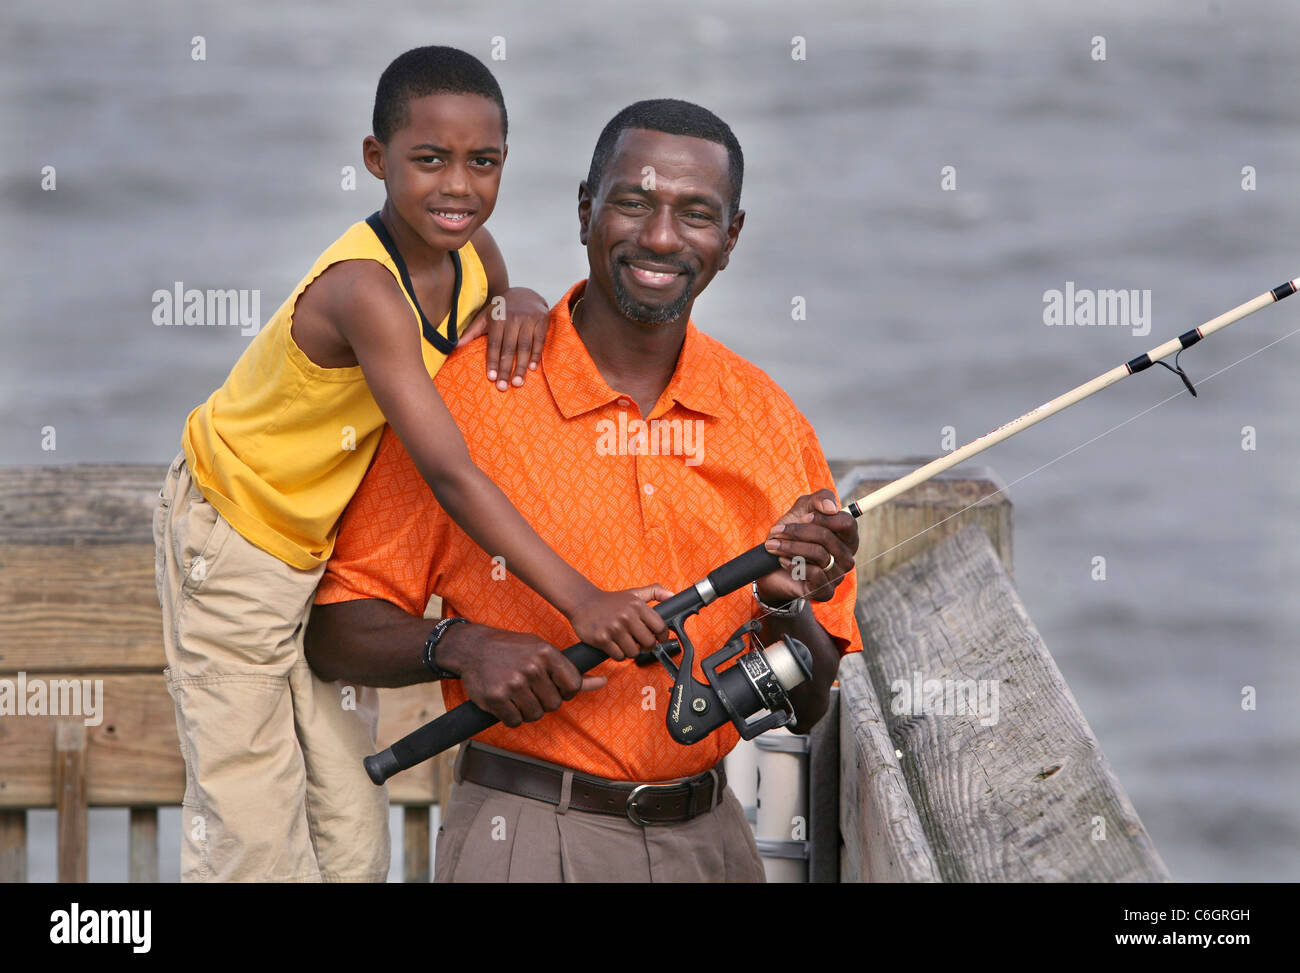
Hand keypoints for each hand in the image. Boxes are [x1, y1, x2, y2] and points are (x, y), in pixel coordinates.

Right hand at [437, 624, 605, 727]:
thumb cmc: (513, 649)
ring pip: (535, 715)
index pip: (573, 686)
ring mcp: (513, 684)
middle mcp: (532, 668)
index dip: (565, 691)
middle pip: (554, 704)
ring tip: (517, 693)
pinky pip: (515, 721)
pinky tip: (506, 701)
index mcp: (546, 653)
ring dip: (527, 710)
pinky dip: (512, 716)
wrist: (473, 647)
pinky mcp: (496, 698)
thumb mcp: (544, 651)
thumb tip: (603, 682)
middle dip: (544, 701)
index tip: (552, 685)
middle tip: (530, 688)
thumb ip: (572, 670)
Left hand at [459, 287, 548, 389]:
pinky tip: (532, 369)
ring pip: (525, 347)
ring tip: (518, 383)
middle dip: (505, 369)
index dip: (493, 361)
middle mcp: (513, 318)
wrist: (527, 293)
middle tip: (503, 387)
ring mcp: (529, 319)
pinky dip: (536, 356)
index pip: (494, 343)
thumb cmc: (503, 309)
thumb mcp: (486, 317)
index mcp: (498, 318)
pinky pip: (539, 342)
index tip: (491, 377)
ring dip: (521, 367)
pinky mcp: (542, 321)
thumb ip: (472, 332)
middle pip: (509, 348)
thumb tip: (455, 346)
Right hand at [567, 584, 672, 659]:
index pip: (660, 627)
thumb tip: (672, 596)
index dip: (662, 636)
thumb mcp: (633, 593)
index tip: (659, 638)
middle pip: (649, 643)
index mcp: (637, 605)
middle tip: (640, 643)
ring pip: (634, 652)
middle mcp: (627, 616)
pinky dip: (619, 654)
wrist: (582, 602)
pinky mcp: (602, 639)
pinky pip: (619, 656)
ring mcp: (614, 628)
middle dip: (646, 646)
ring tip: (626, 643)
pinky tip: (615, 646)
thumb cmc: (610, 600)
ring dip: (631, 651)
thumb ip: (655, 592)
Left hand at [757, 489, 856, 607]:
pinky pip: (816, 575)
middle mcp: (846, 557)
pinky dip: (795, 565)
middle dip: (797, 532)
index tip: (802, 517)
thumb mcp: (803, 509)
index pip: (847, 523)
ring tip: (772, 545)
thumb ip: (820, 499)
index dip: (823, 518)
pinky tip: (782, 561)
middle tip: (776, 532)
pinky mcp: (825, 592)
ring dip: (790, 547)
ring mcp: (837, 576)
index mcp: (847, 537)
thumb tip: (831, 508)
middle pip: (828, 538)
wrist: (771, 567)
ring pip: (819, 555)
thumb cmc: (793, 535)